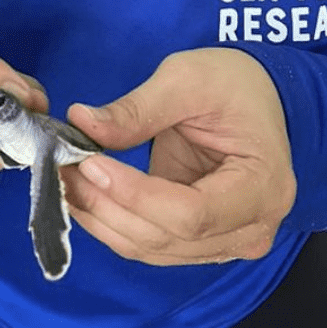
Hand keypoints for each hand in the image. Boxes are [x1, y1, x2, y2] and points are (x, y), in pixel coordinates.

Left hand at [64, 48, 295, 265]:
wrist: (254, 95)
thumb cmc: (232, 81)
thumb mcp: (187, 79)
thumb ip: (137, 109)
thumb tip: (81, 124)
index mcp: (263, 186)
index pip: (191, 213)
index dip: (134, 195)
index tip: (90, 163)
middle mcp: (253, 227)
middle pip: (167, 237)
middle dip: (107, 206)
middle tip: (62, 167)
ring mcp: (229, 241)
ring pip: (152, 248)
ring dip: (102, 217)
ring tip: (66, 177)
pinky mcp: (204, 242)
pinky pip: (151, 242)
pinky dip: (113, 221)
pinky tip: (85, 193)